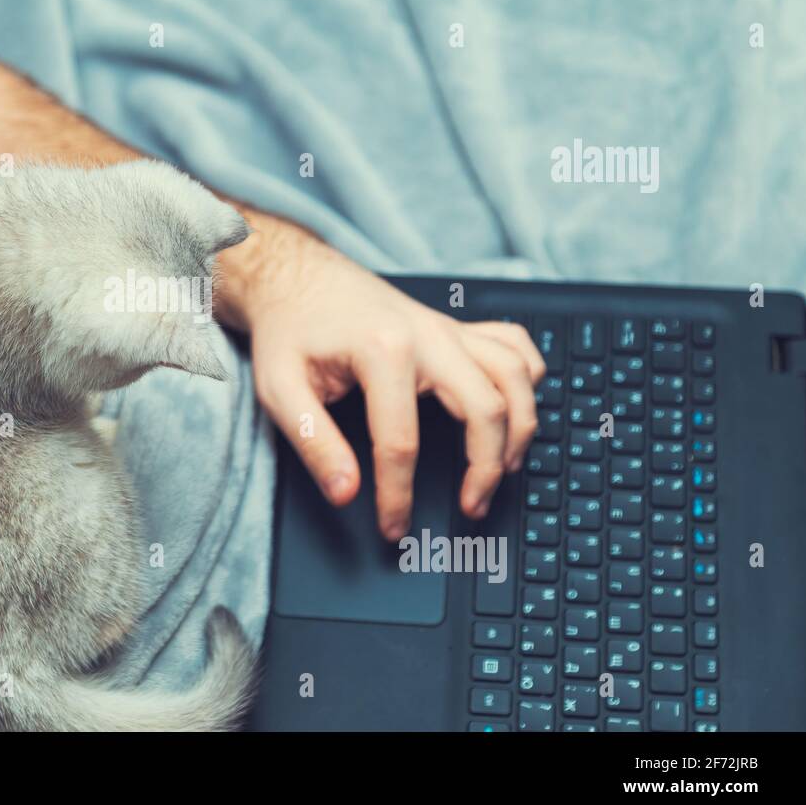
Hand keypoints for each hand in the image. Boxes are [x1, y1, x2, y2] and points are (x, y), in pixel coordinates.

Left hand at [218, 219, 544, 542]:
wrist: (296, 277)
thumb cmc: (288, 331)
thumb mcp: (279, 388)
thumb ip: (312, 442)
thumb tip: (345, 492)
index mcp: (381, 351)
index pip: (401, 443)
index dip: (398, 495)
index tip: (393, 527)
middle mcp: (426, 335)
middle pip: (485, 409)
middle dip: (486, 469)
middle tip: (470, 507)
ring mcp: (447, 327)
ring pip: (515, 376)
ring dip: (520, 428)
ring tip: (502, 470)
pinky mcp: (454, 326)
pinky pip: (514, 344)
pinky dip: (526, 377)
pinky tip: (513, 409)